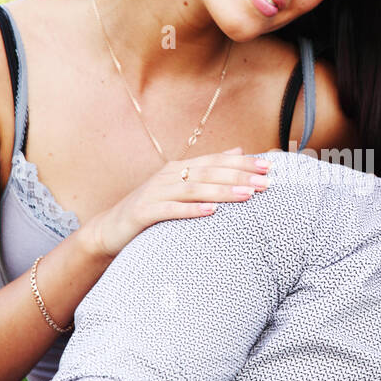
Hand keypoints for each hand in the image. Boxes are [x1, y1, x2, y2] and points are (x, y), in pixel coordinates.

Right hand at [81, 147, 271, 258]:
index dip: (243, 164)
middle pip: (209, 173)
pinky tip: (210, 212)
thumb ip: (209, 170)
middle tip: (266, 183)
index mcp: (180, 168)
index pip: (216, 161)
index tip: (269, 167)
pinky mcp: (144, 212)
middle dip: (240, 177)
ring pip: (194, 189)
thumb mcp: (181, 187)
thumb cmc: (152, 210)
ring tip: (247, 196)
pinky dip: (191, 210)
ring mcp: (155, 192)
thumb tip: (239, 151)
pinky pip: (170, 210)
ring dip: (222, 192)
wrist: (111, 229)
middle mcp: (169, 175)